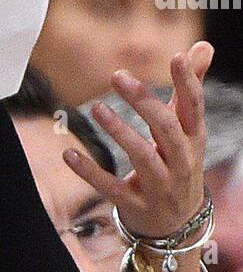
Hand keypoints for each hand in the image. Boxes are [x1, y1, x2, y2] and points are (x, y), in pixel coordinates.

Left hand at [62, 41, 213, 238]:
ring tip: (97, 107)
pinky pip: (110, 186)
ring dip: (119, 131)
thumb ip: (190, 89)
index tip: (176, 57)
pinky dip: (89, 171)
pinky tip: (68, 154)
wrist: (177, 225)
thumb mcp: (188, 131)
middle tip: (117, 75)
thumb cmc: (179, 165)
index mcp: (194, 141)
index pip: (194, 109)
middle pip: (166, 129)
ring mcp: (158, 186)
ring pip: (142, 157)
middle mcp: (180, 163)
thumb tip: (203, 46)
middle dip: (144, 102)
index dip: (188, 84)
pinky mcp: (134, 204)